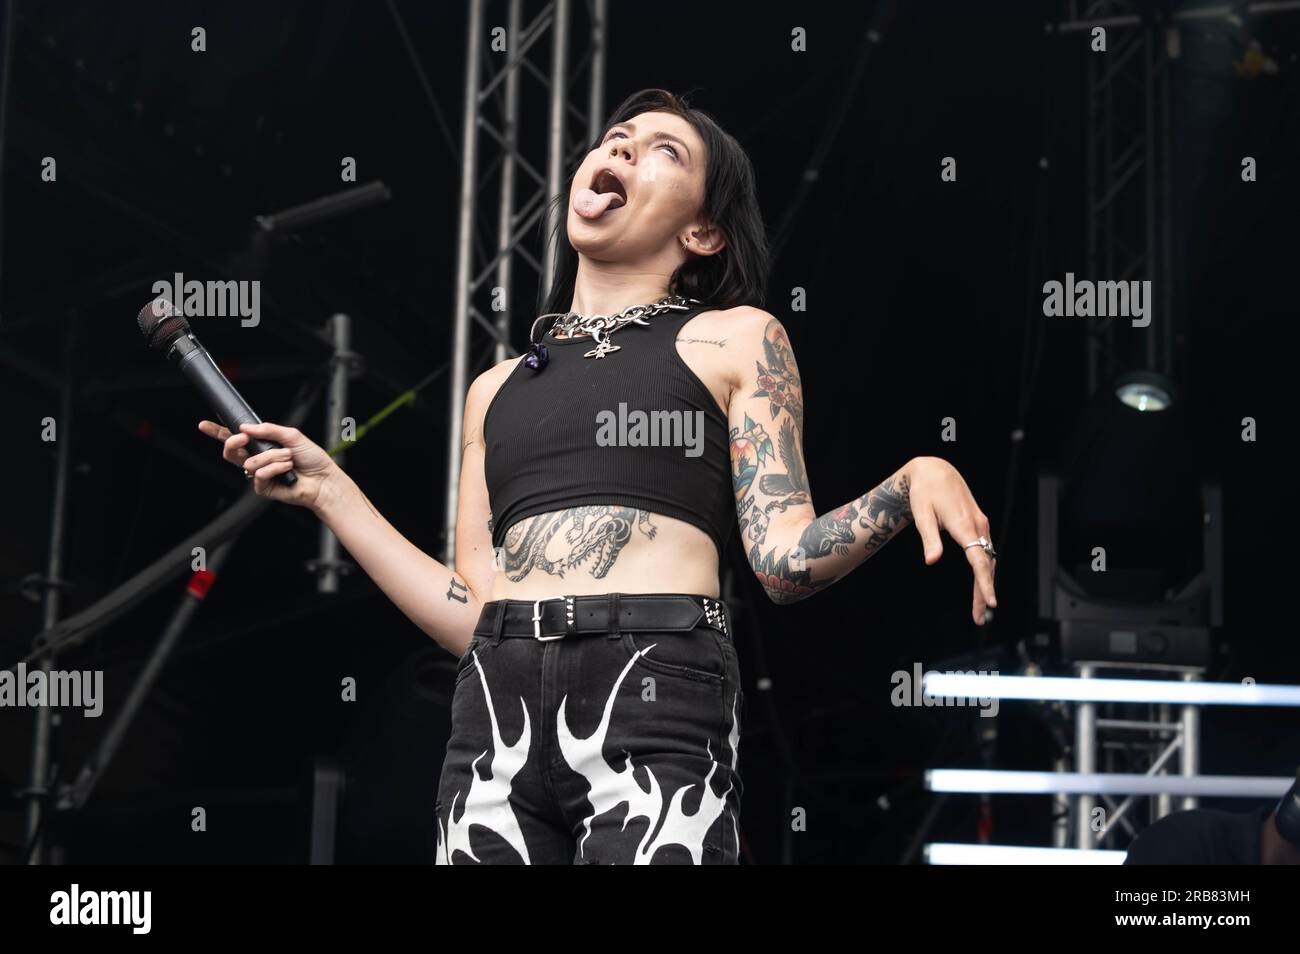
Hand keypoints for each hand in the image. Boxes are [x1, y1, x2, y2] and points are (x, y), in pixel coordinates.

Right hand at [198, 419, 338, 508]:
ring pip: (249, 462)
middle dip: (233, 442)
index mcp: (263, 445)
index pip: (236, 438)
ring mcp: (260, 474)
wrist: (324, 479)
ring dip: (270, 457)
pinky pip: (258, 475)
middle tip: (243, 438)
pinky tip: (287, 469)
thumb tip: (244, 427)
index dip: (218, 432)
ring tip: (288, 457)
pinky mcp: (264, 488)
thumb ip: (268, 430)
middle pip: (231, 452)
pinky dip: (274, 468)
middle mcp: (258, 459)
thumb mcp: (291, 436)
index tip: (204, 425)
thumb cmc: (312, 458)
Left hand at [904, 456, 997, 624]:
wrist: (935, 470)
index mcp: (965, 525)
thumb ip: (929, 539)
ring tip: (979, 608)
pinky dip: (985, 570)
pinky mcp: (978, 524)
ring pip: (988, 559)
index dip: (984, 583)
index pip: (979, 560)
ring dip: (985, 583)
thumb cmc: (926, 492)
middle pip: (987, 565)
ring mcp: (981, 524)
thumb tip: (932, 561)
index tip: (990, 602)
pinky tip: (981, 583)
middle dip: (984, 592)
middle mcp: (978, 525)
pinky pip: (985, 551)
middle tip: (978, 617)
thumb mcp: (923, 515)